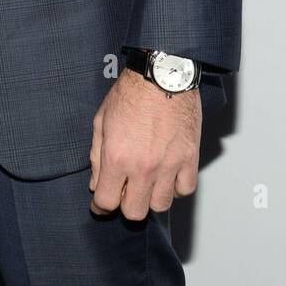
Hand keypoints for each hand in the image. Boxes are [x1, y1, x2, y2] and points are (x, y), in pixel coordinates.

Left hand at [89, 67, 199, 218]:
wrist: (162, 73)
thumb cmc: (131, 92)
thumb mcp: (101, 120)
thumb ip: (96, 156)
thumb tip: (96, 184)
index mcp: (117, 157)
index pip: (106, 202)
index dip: (100, 205)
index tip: (101, 203)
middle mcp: (143, 167)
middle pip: (134, 212)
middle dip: (125, 204)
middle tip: (125, 190)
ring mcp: (169, 165)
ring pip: (160, 205)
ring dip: (151, 197)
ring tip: (147, 180)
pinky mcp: (189, 158)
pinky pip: (184, 190)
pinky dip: (175, 187)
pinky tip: (167, 174)